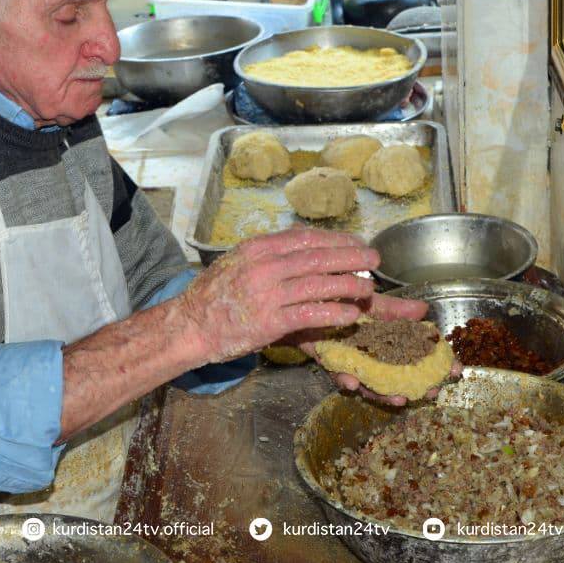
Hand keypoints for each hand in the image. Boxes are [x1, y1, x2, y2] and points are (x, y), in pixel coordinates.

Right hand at [174, 228, 380, 364]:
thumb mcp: (238, 260)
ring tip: (368, 288)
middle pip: (317, 257)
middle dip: (350, 257)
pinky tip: (350, 315)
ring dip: (348, 285)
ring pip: (318, 284)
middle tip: (374, 259)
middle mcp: (264, 266)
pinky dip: (333, 313)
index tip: (356, 241)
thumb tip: (296, 238)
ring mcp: (266, 294)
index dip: (336, 239)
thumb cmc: (213, 294)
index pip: (305, 238)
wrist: (190, 324)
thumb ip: (267, 251)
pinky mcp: (269, 322)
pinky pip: (309, 314)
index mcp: (257, 248)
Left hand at [291, 294, 463, 405]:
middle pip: (396, 377)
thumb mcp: (371, 301)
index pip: (415, 356)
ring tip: (398, 399)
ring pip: (369, 382)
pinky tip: (353, 381)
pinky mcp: (326, 358)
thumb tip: (423, 310)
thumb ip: (394, 309)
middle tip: (431, 393)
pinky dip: (344, 377)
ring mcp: (350, 360)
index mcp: (385, 341)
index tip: (457, 371)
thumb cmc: (340, 298)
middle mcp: (370, 355)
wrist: (302, 296)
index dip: (436, 364)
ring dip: (383, 393)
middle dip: (415, 388)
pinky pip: (337, 372)